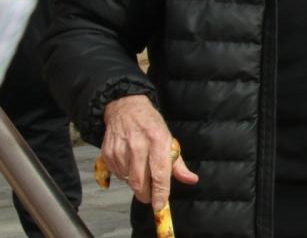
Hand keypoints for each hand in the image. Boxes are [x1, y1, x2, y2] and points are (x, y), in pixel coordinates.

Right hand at [101, 95, 197, 210]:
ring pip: (128, 179)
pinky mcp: (108, 153)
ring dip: (136, 182)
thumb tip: (191, 180)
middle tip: (150, 197)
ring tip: (141, 170)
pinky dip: (125, 175)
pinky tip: (130, 163)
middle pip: (140, 181)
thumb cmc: (151, 126)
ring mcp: (121, 149)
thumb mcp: (169, 140)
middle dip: (146, 194)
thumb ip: (178, 164)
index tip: (160, 206)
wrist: (126, 108)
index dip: (160, 192)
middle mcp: (138, 145)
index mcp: (158, 141)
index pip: (160, 173)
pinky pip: (118, 174)